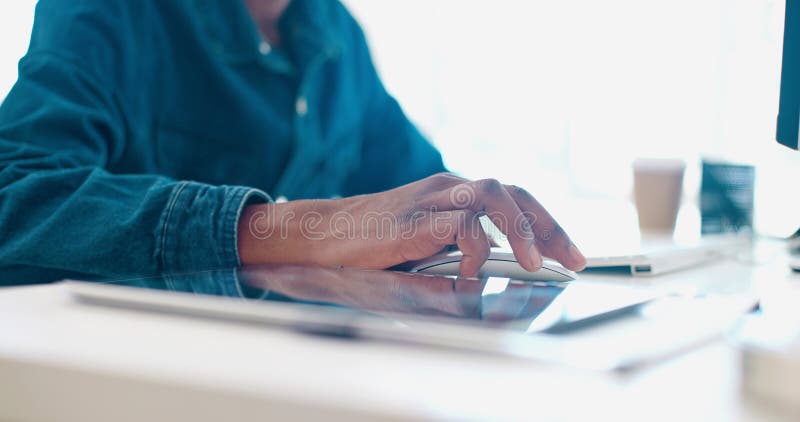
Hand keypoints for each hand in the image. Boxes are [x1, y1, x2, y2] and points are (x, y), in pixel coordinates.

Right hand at [237, 173, 585, 275]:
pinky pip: (459, 222)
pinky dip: (475, 248)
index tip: (570, 254)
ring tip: (535, 264)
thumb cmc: (372, 244)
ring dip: (521, 230)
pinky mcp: (414, 218)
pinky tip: (474, 273)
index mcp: (452, 193)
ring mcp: (430, 199)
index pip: (512, 197)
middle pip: (512, 192)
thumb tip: (494, 276)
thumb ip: (458, 249)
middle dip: (548, 225)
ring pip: (491, 195)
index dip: (546, 223)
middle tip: (572, 259)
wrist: (323, 235)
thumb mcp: (426, 245)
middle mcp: (446, 188)